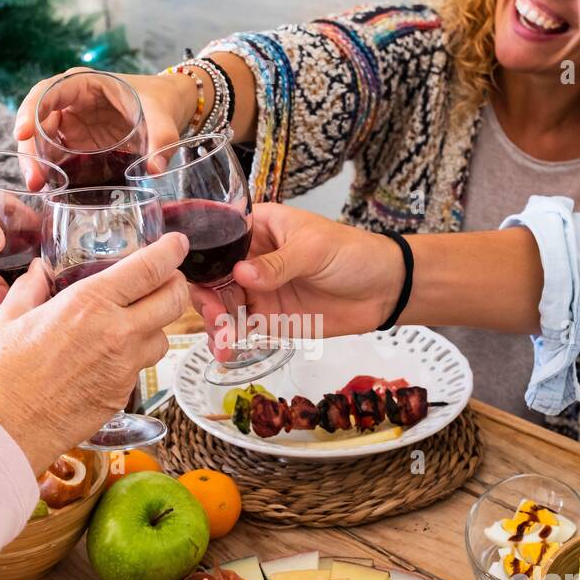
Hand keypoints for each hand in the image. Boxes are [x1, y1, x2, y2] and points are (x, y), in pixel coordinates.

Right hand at [0, 232, 189, 473]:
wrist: (4, 431)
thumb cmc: (0, 376)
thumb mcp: (8, 318)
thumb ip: (30, 288)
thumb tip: (40, 270)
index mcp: (90, 304)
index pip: (150, 269)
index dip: (171, 252)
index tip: (176, 244)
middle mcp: (118, 333)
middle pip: (174, 300)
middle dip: (176, 285)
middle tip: (164, 281)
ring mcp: (125, 367)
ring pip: (164, 337)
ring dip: (155, 326)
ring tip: (130, 323)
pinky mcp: (123, 395)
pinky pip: (141, 368)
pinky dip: (133, 358)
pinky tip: (106, 359)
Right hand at [13, 67, 192, 171]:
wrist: (168, 108)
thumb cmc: (160, 101)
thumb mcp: (164, 116)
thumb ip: (162, 138)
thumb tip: (155, 169)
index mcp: (85, 83)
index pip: (49, 91)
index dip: (31, 110)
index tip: (22, 133)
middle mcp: (71, 102)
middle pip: (37, 120)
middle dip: (30, 148)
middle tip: (34, 179)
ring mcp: (72, 123)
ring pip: (41, 140)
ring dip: (36, 163)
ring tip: (39, 187)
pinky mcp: (77, 143)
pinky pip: (55, 155)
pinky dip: (50, 170)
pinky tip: (50, 188)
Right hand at [190, 203, 402, 359]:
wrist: (384, 290)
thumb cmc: (352, 253)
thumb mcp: (315, 250)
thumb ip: (278, 264)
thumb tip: (241, 275)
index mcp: (258, 229)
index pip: (217, 238)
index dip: (201, 257)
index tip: (196, 279)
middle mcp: (250, 259)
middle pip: (212, 277)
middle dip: (206, 298)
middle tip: (216, 316)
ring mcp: (258, 290)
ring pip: (221, 306)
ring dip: (214, 323)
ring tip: (222, 340)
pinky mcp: (268, 319)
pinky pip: (240, 329)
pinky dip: (229, 340)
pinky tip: (225, 350)